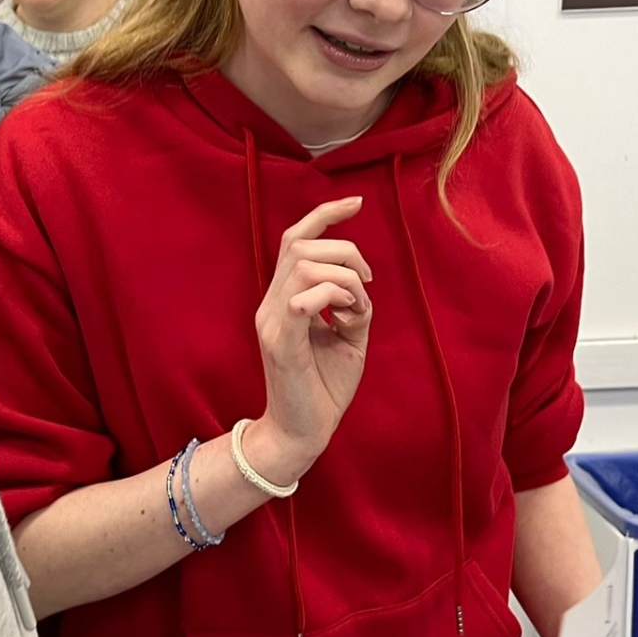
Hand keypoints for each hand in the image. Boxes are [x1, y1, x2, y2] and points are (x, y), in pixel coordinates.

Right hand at [246, 198, 373, 482]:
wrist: (302, 434)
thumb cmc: (324, 388)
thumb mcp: (348, 337)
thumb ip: (352, 305)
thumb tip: (361, 285)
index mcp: (283, 298)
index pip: (294, 238)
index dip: (324, 214)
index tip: (356, 202)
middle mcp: (271, 303)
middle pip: (302, 243)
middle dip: (346, 251)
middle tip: (367, 286)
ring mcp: (271, 321)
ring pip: (306, 265)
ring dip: (345, 278)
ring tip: (356, 310)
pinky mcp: (280, 342)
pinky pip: (303, 299)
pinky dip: (333, 297)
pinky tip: (345, 318)